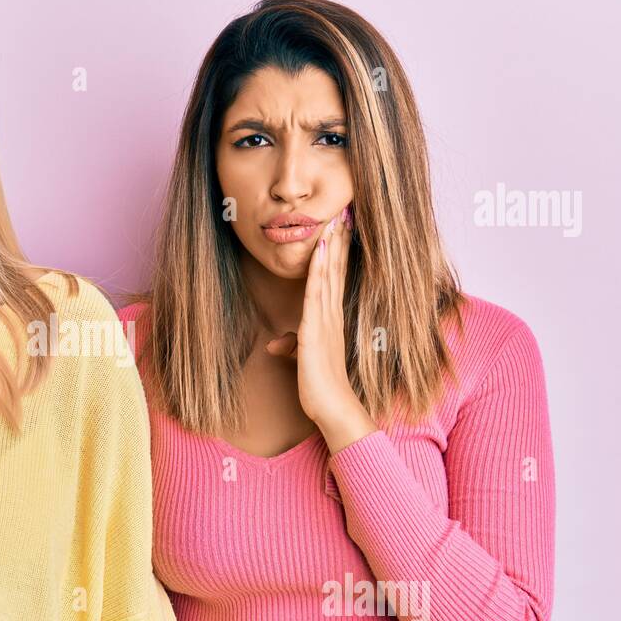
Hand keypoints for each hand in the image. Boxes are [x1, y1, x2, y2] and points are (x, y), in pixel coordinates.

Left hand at [265, 205, 376, 451]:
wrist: (333, 408)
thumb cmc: (320, 387)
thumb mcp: (302, 361)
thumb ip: (292, 346)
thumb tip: (276, 344)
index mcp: (331, 319)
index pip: (335, 278)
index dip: (338, 253)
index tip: (341, 228)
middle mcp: (331, 316)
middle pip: (336, 270)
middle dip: (339, 242)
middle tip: (344, 212)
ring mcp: (325, 322)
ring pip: (328, 276)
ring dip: (331, 248)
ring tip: (335, 221)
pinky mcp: (316, 332)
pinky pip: (317, 296)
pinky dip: (319, 272)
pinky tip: (320, 253)